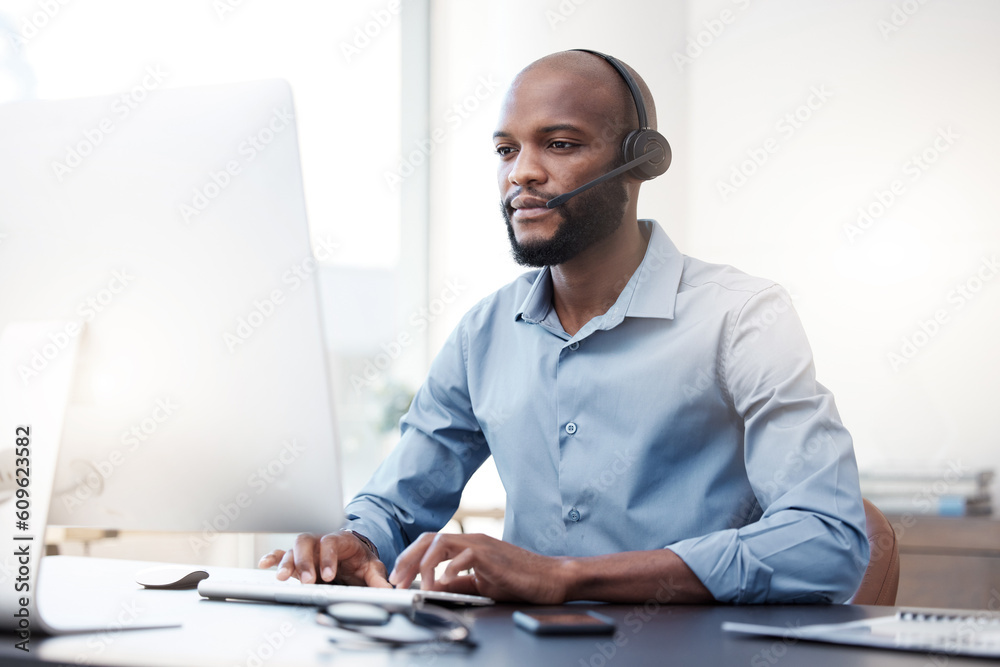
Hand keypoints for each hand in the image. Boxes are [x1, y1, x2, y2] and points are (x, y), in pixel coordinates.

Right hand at [258, 530, 390, 587]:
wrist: (352, 556)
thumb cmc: (359, 560)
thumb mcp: (372, 568)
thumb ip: (377, 578)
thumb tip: (388, 589)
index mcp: (340, 540)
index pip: (331, 542)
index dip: (328, 557)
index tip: (329, 575)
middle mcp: (320, 541)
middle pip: (307, 542)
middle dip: (306, 561)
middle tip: (309, 580)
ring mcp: (307, 550)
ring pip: (292, 549)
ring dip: (287, 563)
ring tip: (283, 578)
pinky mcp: (297, 560)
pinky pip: (281, 554)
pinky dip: (272, 558)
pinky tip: (264, 565)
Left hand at [389, 532, 569, 602]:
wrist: (549, 578)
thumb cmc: (519, 580)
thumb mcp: (482, 583)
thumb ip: (460, 581)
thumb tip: (437, 586)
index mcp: (468, 545)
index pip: (431, 544)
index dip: (411, 558)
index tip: (399, 577)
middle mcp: (472, 540)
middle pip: (430, 539)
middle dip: (409, 558)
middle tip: (397, 579)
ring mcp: (481, 545)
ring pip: (442, 542)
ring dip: (424, 564)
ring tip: (419, 585)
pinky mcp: (491, 555)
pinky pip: (464, 556)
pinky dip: (449, 569)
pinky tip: (442, 583)